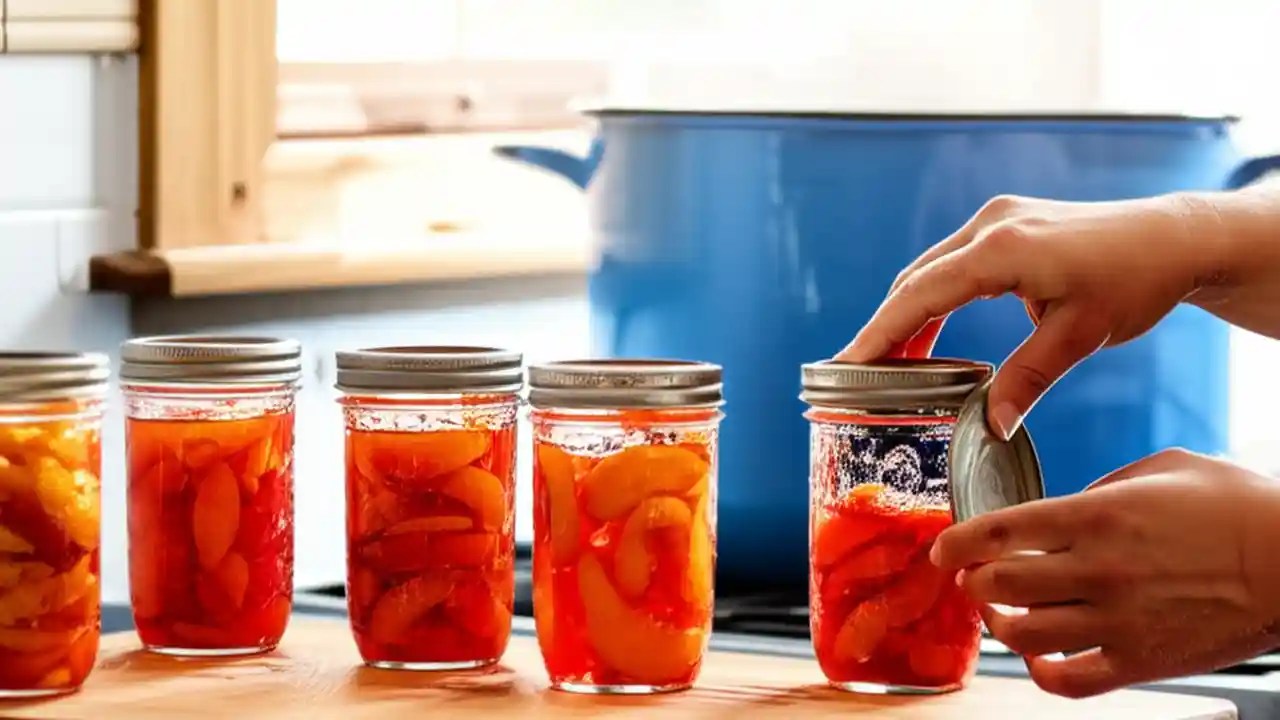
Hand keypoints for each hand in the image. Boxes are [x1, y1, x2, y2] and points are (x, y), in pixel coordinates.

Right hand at [835, 188, 1279, 439]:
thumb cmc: (1135, 280)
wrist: (1175, 238)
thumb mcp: (1079, 336)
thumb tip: (990, 425)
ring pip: (931, 270)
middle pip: (915, 281)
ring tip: (891, 363)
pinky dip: (935, 298)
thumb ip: (1027, 379)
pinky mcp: (1009, 223)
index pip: (919, 296)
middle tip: (858, 375)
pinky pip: (953, 263)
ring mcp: (998, 219)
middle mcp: (990, 225)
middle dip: (885, 328)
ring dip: (909, 314)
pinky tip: (933, 335)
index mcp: (1001, 250)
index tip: (847, 366)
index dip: (879, 333)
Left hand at [931, 449, 1279, 697]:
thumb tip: (1064, 509)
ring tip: (1001, 616)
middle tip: (974, 579)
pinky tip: (1040, 657)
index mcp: (1096, 516)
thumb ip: (1100, 486)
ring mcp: (1118, 620)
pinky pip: (1069, 681)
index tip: (944, 549)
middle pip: (999, 587)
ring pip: (1024, 636)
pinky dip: (1041, 673)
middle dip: (974, 584)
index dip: (957, 543)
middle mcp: (1098, 570)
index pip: (999, 533)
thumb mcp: (1161, 468)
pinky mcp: (1142, 661)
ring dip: (1000, 626)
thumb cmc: (1236, 506)